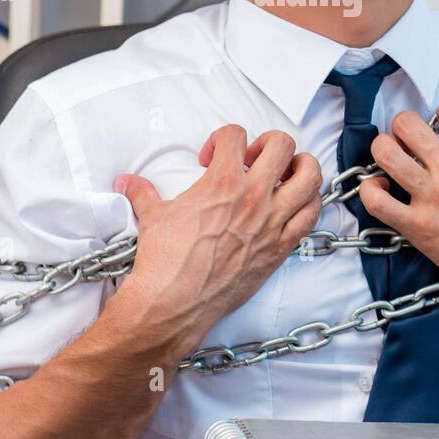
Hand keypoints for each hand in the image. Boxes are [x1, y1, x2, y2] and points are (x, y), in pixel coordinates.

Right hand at [113, 126, 321, 343]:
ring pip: (309, 177)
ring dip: (300, 167)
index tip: (211, 157)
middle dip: (267, 144)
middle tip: (252, 159)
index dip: (222, 138)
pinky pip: (311, 216)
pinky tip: (293, 205)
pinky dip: (308, 204)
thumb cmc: (164, 260)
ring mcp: (272, 222)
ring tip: (286, 173)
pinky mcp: (280, 248)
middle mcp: (253, 197)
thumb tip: (127, 182)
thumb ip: (142, 192)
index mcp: (222, 182)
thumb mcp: (151, 217)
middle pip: (282, 145)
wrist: (174, 303)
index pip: (235, 135)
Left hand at [358, 101, 438, 322]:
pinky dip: (370, 192)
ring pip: (385, 154)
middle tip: (409, 141)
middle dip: (403, 127)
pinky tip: (380, 190)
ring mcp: (432, 198)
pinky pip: (376, 202)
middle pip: (406, 124)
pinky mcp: (418, 228)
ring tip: (391, 161)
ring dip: (382, 153)